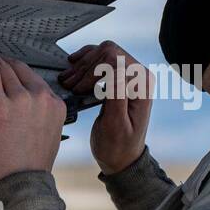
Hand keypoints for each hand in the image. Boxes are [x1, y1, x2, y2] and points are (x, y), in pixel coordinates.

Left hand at [0, 27, 66, 188]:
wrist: (22, 184)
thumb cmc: (30, 166)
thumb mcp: (48, 135)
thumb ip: (40, 114)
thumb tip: (25, 103)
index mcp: (56, 105)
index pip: (36, 80)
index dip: (20, 75)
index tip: (12, 69)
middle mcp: (40, 97)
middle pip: (19, 70)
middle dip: (6, 68)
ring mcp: (19, 98)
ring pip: (4, 69)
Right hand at [59, 40, 152, 175]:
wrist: (121, 157)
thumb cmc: (119, 146)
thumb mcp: (115, 126)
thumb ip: (116, 98)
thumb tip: (113, 73)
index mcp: (141, 86)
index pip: (115, 61)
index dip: (92, 71)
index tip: (78, 89)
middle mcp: (139, 76)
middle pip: (109, 52)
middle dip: (86, 66)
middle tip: (69, 84)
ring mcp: (130, 74)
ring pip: (104, 52)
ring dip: (83, 64)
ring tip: (68, 80)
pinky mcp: (120, 76)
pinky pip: (103, 57)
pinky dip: (87, 59)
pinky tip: (74, 64)